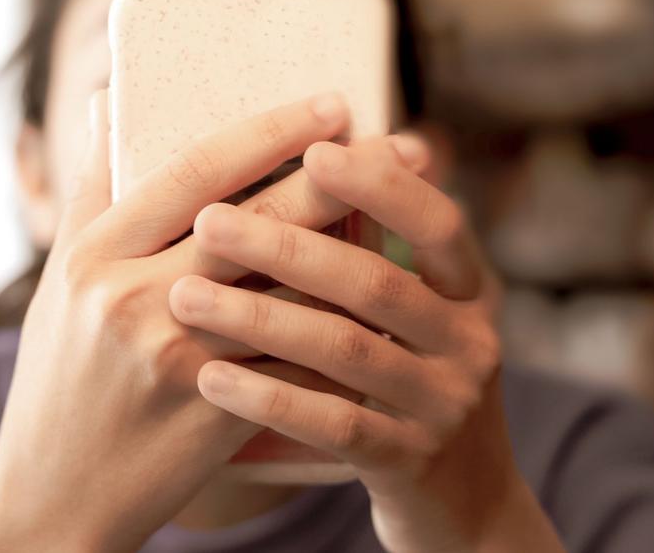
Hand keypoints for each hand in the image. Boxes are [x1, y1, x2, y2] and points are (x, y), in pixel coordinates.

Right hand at [0, 92, 370, 551]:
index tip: (329, 103)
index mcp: (93, 257)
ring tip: (409, 217)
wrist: (55, 493)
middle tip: (399, 144)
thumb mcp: (59, 278)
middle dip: (338, 177)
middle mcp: (133, 301)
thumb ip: (91, 188)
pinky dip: (339, 328)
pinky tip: (386, 302)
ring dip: (357, 249)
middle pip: (256, 221)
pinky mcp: (216, 415)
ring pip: (289, 293)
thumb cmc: (58, 376)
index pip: (193, 172)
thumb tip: (109, 99)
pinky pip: (294, 360)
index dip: (270, 133)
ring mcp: (178, 361)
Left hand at [171, 137, 563, 552]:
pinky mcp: (411, 462)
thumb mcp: (409, 315)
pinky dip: (268, 398)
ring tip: (184, 296)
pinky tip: (210, 378)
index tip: (312, 150)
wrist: (460, 504)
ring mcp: (444, 405)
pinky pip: (334, 424)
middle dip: (287, 245)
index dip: (380, 185)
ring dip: (260, 317)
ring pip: (348, 350)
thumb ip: (367, 249)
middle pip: (376, 282)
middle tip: (208, 220)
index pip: (436, 221)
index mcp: (467, 289)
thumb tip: (301, 154)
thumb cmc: (402, 383)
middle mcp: (469, 340)